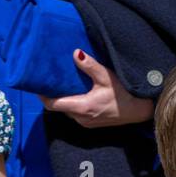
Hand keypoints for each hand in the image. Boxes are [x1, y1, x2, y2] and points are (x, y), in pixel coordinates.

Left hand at [39, 50, 154, 127]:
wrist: (139, 111)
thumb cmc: (124, 94)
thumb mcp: (107, 77)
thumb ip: (90, 66)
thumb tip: (76, 53)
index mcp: (81, 107)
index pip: (53, 105)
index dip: (42, 96)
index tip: (36, 84)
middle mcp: (80, 118)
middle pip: (58, 108)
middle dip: (52, 96)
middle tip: (48, 80)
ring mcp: (85, 123)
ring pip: (67, 111)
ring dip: (63, 100)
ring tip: (61, 84)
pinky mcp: (91, 123)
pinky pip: (75, 114)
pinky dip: (72, 104)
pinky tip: (75, 93)